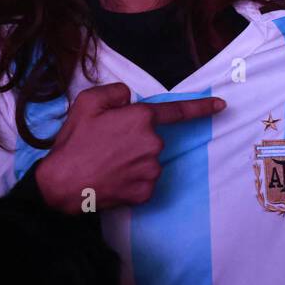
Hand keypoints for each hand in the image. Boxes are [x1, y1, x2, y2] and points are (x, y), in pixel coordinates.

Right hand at [35, 83, 224, 213]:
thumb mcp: (87, 102)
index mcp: (141, 118)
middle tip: (105, 145)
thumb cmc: (74, 142)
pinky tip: (112, 178)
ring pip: (148, 160)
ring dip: (133, 160)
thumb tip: (129, 98)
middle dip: (134, 139)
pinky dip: (131, 179)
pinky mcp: (146, 192)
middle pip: (151, 137)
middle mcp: (152, 144)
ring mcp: (151, 170)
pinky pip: (144, 181)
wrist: (62, 184)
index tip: (221, 105)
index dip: (201, 107)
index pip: (177, 110)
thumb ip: (115, 92)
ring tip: (105, 163)